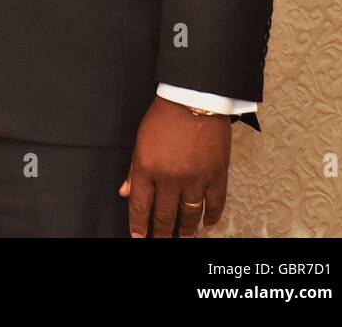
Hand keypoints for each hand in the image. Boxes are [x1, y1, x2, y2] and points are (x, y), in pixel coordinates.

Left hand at [119, 96, 231, 236]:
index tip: (138, 238)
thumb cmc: (164, 115)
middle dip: (161, 233)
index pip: (140, 205)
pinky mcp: (216, 176)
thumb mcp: (140, 140)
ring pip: (189, 215)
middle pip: (165, 215)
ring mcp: (195, 179)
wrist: (193, 99)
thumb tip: (125, 191)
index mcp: (147, 167)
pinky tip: (207, 224)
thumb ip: (134, 169)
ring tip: (183, 239)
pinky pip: (214, 204)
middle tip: (159, 243)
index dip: (138, 225)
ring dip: (186, 230)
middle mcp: (170, 178)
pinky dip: (211, 217)